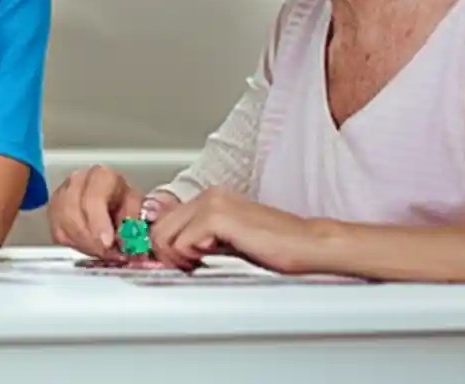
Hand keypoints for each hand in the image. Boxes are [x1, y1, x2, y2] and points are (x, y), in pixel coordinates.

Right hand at [48, 165, 177, 260]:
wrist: (114, 204)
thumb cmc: (124, 204)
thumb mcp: (137, 210)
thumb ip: (132, 224)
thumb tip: (126, 240)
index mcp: (101, 176)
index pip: (92, 197)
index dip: (98, 221)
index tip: (107, 242)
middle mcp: (78, 181)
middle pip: (73, 211)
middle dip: (90, 238)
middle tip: (105, 253)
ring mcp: (62, 194)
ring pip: (63, 223)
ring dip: (83, 243)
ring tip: (100, 251)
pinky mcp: (54, 211)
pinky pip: (58, 233)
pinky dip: (74, 244)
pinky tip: (89, 246)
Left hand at [149, 187, 326, 272]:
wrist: (306, 244)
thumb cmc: (276, 247)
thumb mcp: (230, 243)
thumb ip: (202, 241)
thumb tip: (173, 253)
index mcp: (212, 199)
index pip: (165, 220)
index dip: (166, 246)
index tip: (179, 262)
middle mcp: (209, 195)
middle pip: (158, 226)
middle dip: (165, 252)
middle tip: (186, 267)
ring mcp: (212, 202)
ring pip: (163, 233)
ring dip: (175, 256)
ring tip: (198, 265)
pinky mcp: (218, 216)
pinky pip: (181, 241)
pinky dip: (188, 257)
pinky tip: (210, 260)